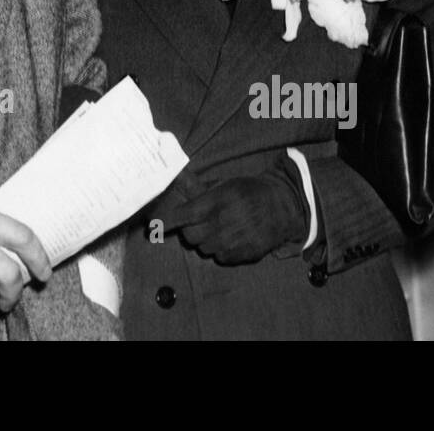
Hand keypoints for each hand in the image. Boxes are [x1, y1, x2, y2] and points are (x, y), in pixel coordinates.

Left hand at [161, 162, 307, 265]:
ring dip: (204, 240)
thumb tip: (175, 176)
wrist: (282, 208)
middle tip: (198, 222)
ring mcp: (234, 241)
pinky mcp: (243, 255)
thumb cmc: (248, 192)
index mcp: (218, 202)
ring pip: (203, 248)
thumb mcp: (225, 185)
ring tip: (218, 229)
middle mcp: (224, 223)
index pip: (185, 214)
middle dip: (189, 230)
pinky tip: (230, 238)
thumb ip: (198, 188)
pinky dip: (220, 250)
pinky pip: (219, 257)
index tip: (152, 226)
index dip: (167, 221)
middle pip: (190, 236)